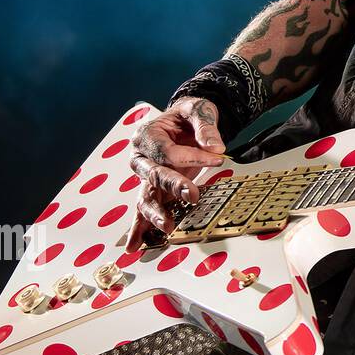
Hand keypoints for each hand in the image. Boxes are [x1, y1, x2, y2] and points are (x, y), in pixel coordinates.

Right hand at [124, 96, 227, 251]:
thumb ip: (205, 126)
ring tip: (166, 225)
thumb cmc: (187, 116)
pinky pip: (143, 208)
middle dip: (173, 186)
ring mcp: (145, 175)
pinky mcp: (153, 189)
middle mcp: (140, 157)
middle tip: (192, 195)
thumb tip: (216, 147)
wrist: (183, 121)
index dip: (192, 156)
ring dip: (155, 212)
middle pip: (154, 174)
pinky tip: (135, 245)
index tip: (218, 156)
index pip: (168, 152)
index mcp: (146, 135)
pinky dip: (139, 227)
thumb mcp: (199, 110)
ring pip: (145, 196)